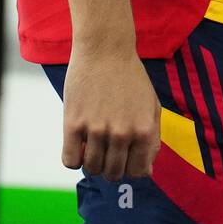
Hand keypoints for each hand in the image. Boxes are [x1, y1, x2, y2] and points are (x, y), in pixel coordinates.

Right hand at [61, 44, 162, 181]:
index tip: (125, 158)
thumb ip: (152, 140)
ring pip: (92, 169)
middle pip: (114, 174)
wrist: (105, 49)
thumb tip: (147, 173)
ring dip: (93, 163)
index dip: (131, 169)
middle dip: (111, 168)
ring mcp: (96, 129)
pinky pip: (70, 162)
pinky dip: (74, 160)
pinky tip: (78, 145)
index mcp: (144, 129)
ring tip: (93, 146)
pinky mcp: (73, 123)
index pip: (139, 172)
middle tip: (108, 152)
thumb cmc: (130, 78)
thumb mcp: (152, 106)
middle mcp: (122, 132)